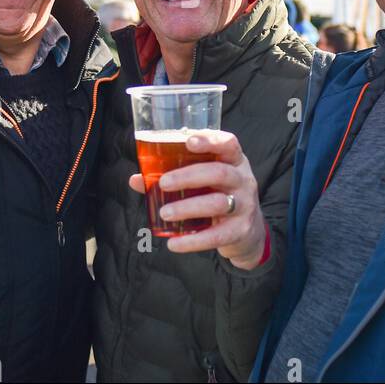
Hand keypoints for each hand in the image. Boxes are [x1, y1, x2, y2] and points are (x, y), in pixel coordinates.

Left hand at [128, 131, 266, 269]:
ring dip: (187, 208)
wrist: (248, 232)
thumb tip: (136, 179)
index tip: (188, 141)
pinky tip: (174, 243)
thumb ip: (174, 177)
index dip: (210, 140)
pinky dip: (193, 241)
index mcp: (233, 161)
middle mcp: (242, 180)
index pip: (228, 144)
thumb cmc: (218, 196)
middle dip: (188, 176)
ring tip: (164, 213)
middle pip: (219, 173)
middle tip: (163, 183)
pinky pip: (216, 235)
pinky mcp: (240, 230)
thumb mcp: (204, 183)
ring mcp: (244, 205)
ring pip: (217, 203)